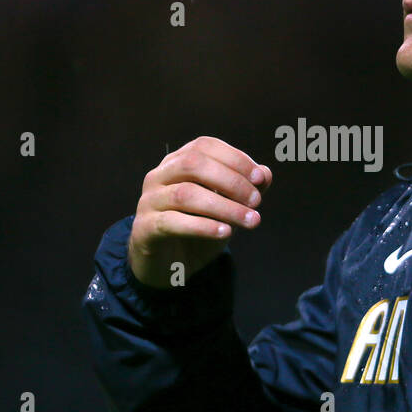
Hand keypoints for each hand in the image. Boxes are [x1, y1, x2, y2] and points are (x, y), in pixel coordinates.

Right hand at [127, 136, 272, 288]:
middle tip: (256, 201)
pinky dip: (203, 226)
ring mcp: (149, 201)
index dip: (234, 158)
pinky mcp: (145, 228)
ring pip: (186, 194)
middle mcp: (159, 176)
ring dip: (224, 206)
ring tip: (250, 220)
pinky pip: (173, 222)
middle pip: (193, 164)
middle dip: (231, 180)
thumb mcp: (227, 208)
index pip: (204, 146)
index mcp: (177, 162)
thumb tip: (265, 173)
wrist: (167, 265)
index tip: (260, 178)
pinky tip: (225, 232)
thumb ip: (244, 190)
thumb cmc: (197, 229)